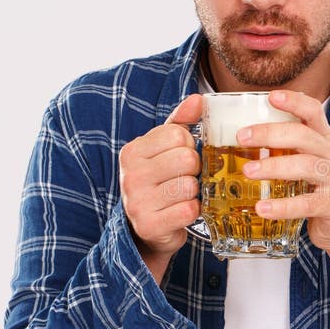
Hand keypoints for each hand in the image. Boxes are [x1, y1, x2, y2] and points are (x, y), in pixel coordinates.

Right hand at [119, 94, 202, 279]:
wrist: (146, 229)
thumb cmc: (158, 183)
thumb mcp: (164, 149)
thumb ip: (181, 122)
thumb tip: (199, 99)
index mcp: (133, 151)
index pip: (178, 135)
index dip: (188, 146)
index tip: (180, 158)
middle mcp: (130, 175)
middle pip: (187, 159)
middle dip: (194, 170)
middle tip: (184, 179)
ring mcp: (138, 202)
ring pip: (190, 185)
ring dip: (194, 193)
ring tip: (181, 197)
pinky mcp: (150, 225)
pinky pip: (189, 210)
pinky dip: (192, 212)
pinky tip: (181, 213)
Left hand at [238, 90, 329, 253]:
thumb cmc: (317, 190)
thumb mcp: (305, 164)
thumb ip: (283, 150)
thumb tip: (239, 139)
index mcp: (323, 141)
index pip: (313, 112)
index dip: (294, 101)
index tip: (270, 96)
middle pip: (303, 135)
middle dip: (270, 133)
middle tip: (242, 137)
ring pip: (305, 166)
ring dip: (274, 166)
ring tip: (248, 171)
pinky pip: (307, 203)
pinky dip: (283, 206)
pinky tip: (263, 208)